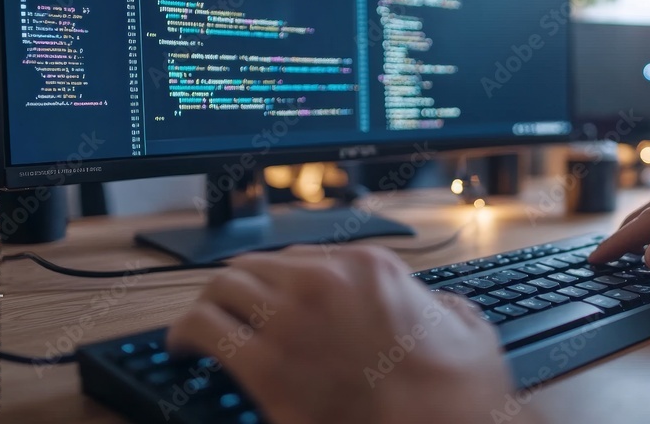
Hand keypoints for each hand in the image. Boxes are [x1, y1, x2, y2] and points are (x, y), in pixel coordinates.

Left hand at [168, 246, 523, 423]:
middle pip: (256, 266)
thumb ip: (440, 307)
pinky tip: (182, 347)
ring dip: (208, 303)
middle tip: (229, 305)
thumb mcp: (467, 329)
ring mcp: (290, 320)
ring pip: (222, 288)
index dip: (282, 279)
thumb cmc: (456, 393)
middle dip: (239, 286)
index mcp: (369, 269)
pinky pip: (203, 331)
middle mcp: (324, 282)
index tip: (273, 294)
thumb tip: (435, 310)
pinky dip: (184, 334)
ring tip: (198, 322)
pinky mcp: (265, 366)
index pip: (303, 256)